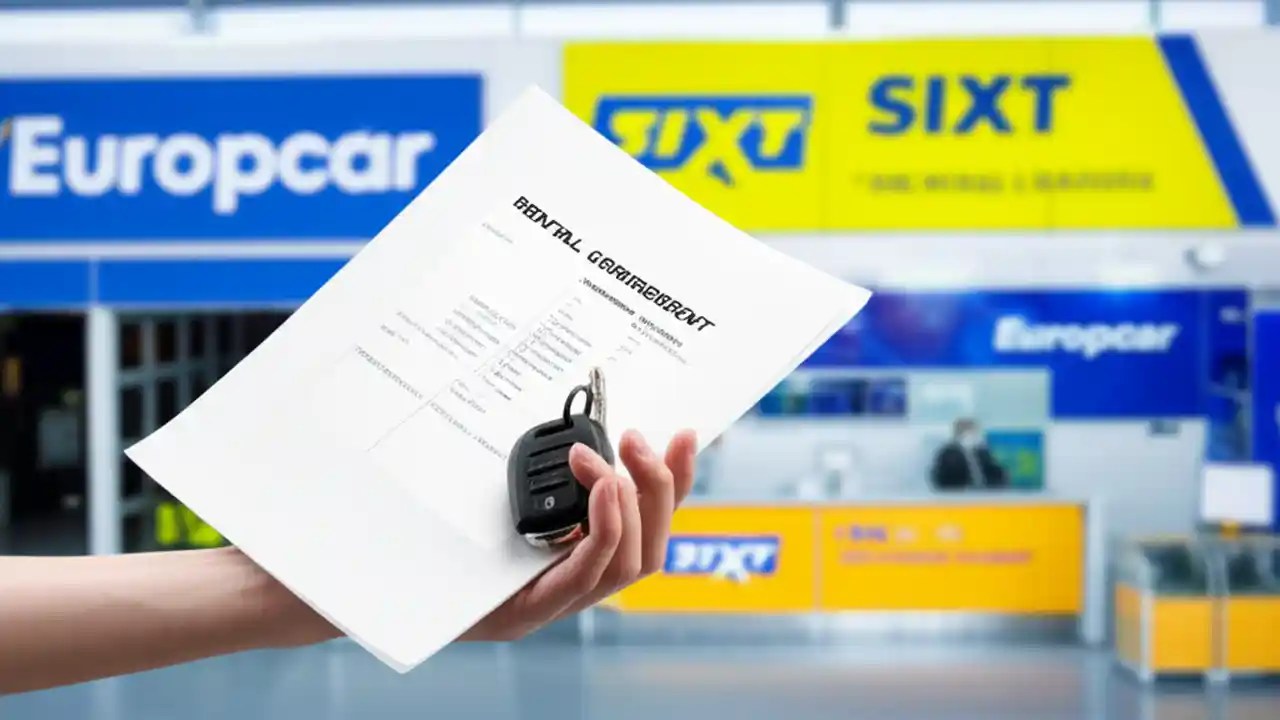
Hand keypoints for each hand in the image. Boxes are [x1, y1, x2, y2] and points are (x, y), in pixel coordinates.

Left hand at [461, 428, 696, 640]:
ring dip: (630, 503)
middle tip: (636, 441)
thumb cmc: (451, 537)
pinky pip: (591, 574)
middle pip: (653, 546)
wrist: (400, 586)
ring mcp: (561, 603)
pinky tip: (603, 495)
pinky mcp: (537, 609)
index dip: (675, 482)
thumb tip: (584, 432)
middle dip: (657, 487)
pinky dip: (607, 530)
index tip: (685, 436)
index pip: (650, 525)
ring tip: (605, 467)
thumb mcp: (510, 494)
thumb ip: (551, 477)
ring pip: (633, 563)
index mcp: (581, 558)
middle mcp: (581, 585)